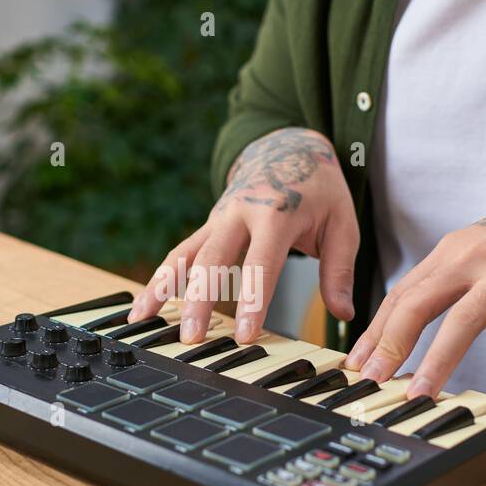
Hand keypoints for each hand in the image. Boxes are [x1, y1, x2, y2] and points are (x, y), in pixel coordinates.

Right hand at [129, 128, 359, 343]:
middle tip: (192, 337)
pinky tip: (141, 307)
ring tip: (143, 321)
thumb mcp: (343, 223)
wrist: (289, 148)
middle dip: (199, 300)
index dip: (253, 301)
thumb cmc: (320, 191)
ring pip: (182, 254)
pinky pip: (177, 254)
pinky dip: (157, 279)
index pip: (262, 263)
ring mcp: (217, 219)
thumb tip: (344, 314)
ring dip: (162, 288)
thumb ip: (339, 270)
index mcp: (276, 212)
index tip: (246, 335)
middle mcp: (239, 213)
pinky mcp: (206, 227)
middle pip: (212, 260)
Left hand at [347, 180, 485, 412]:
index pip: (401, 294)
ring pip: (463, 321)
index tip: (356, 363)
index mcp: (450, 252)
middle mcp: (472, 260)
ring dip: (437, 362)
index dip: (375, 331)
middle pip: (418, 302)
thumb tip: (404, 321)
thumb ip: (444, 282)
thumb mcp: (475, 253)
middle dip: (390, 344)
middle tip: (370, 380)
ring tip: (419, 397)